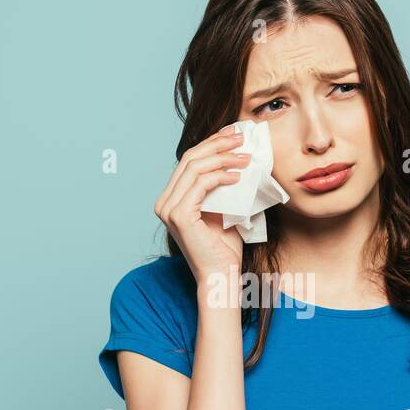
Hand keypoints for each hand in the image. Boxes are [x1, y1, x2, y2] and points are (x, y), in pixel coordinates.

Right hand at [154, 124, 249, 285]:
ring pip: (195, 168)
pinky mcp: (180, 216)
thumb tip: (239, 156)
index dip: (210, 143)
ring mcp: (169, 209)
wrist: (221, 275)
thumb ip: (222, 186)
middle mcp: (164, 202)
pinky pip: (201, 184)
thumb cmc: (224, 247)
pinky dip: (221, 176)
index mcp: (171, 198)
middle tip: (241, 137)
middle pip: (190, 158)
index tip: (233, 134)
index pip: (189, 160)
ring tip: (246, 157)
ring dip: (223, 157)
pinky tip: (238, 176)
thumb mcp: (223, 208)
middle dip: (217, 143)